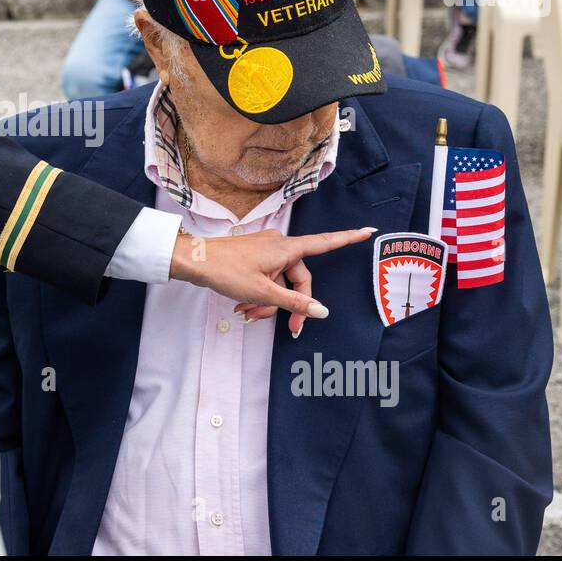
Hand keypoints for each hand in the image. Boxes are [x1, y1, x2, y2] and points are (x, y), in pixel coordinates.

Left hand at [169, 226, 376, 337]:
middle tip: (288, 329)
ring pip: (278, 283)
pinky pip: (265, 279)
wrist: (193, 261)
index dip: (348, 239)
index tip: (369, 231)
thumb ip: (294, 303)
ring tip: (248, 315)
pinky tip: (242, 308)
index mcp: (287, 249)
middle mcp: (279, 246)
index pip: (325, 243)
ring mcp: (265, 252)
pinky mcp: (253, 258)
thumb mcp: (263, 293)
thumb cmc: (227, 271)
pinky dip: (258, 296)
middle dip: (290, 305)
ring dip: (268, 304)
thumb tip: (322, 311)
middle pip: (298, 279)